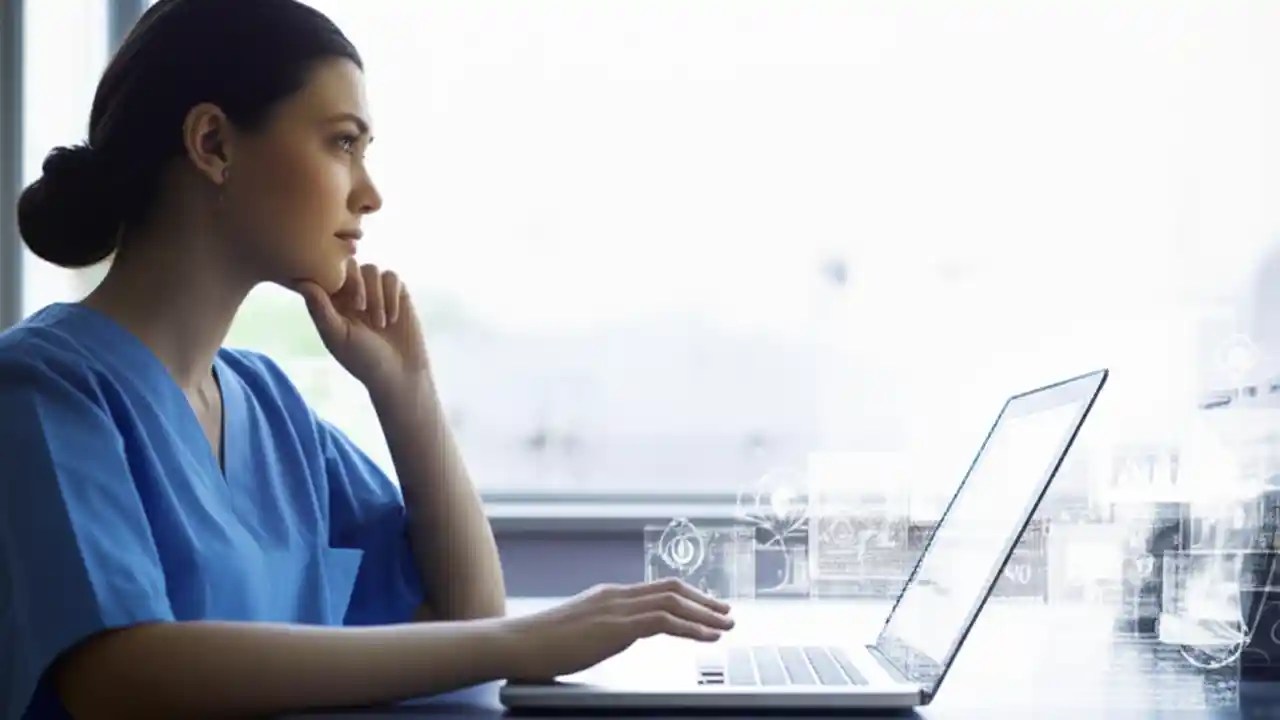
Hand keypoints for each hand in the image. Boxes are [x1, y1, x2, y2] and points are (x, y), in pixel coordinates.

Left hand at [294, 259, 430, 396]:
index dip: (330, 277)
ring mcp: (375, 291)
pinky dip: (392, 297)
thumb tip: (301, 282)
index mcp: (331, 302)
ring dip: (376, 295)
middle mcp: (352, 293)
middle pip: (349, 263)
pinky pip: (392, 277)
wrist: (400, 373)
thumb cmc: (363, 360)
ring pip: (372, 269)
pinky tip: (393, 319)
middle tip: (360, 308)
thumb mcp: (338, 336)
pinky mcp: (397, 293)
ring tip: (379, 324)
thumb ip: (320, 309)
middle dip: (355, 283)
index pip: (325, 272)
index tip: (340, 300)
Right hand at [497, 578, 734, 681]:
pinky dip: (691, 627)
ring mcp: (617, 608)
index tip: (707, 606)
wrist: (519, 644)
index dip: (687, 596)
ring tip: (726, 624)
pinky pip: (664, 621)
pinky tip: (707, 636)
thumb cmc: (542, 645)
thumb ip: (603, 629)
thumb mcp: (581, 632)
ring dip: (705, 613)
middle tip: (727, 612)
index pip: (657, 589)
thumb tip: (618, 635)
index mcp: (609, 596)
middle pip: (672, 589)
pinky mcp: (617, 626)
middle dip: (704, 599)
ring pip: (673, 602)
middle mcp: (617, 595)